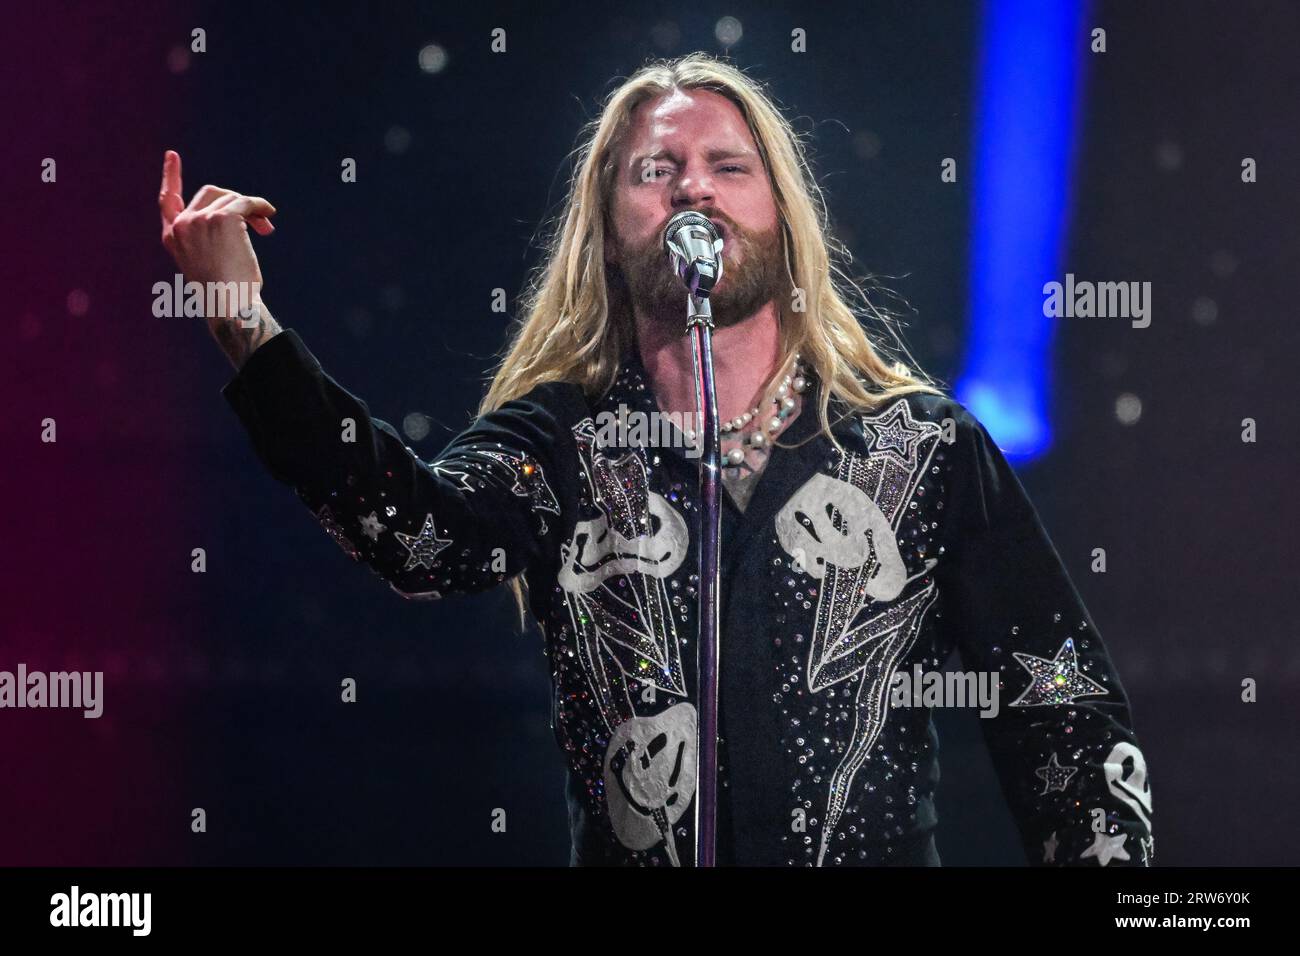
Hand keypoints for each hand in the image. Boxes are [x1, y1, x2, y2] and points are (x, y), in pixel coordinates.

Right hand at [158, 149, 276, 307]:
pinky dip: (260, 206)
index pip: (167, 201)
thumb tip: (243, 213)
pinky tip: (270, 214)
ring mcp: (199, 219)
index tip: (172, 155)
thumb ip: (210, 235)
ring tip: (265, 228)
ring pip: (231, 197)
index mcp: (172, 237)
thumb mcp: (209, 260)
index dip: (170, 176)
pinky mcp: (221, 218)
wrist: (230, 304)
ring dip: (251, 210)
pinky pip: (246, 202)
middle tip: (256, 220)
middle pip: (210, 193)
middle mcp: (181, 225)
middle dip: (235, 202)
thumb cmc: (226, 291)